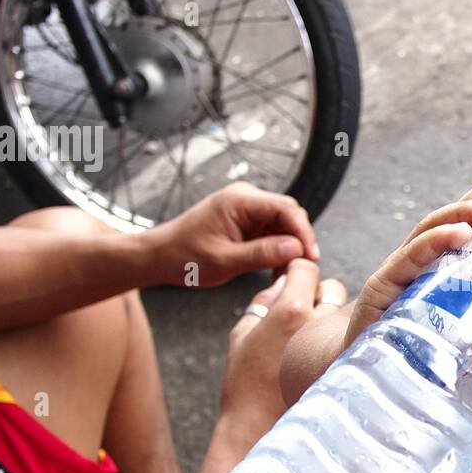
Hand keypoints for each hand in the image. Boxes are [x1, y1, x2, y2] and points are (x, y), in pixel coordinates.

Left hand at [148, 182, 319, 286]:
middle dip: (299, 241)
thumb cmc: (184, 257)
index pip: (286, 208)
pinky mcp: (247, 222)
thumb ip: (261, 253)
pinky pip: (273, 233)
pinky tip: (276, 270)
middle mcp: (246, 198)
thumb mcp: (224, 260)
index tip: (311, 257)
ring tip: (287, 273)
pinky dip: (278, 251)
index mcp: (239, 200)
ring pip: (284, 225)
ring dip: (289, 248)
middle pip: (289, 214)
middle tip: (301, 269)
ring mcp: (247, 209)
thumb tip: (296, 249)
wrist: (160, 256)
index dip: (303, 232)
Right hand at [218, 258, 346, 445]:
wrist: (258, 433)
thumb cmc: (244, 386)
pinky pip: (356, 339)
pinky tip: (331, 356)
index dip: (298, 273)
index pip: (306, 269)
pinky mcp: (349, 365)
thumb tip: (281, 282)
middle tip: (307, 316)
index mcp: (290, 312)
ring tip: (320, 341)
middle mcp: (319, 324)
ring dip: (338, 319)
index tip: (296, 283)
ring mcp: (337, 346)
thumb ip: (263, 303)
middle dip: (321, 295)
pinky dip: (347, 340)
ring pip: (349, 313)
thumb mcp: (242, 337)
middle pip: (332, 287)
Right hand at [340, 165, 471, 349]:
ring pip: (431, 231)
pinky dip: (433, 242)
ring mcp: (400, 272)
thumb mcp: (459, 328)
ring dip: (462, 215)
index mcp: (441, 267)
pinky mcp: (381, 288)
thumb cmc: (418, 355)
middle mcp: (420, 262)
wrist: (366, 380)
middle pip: (453, 219)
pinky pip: (409, 260)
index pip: (471, 225)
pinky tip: (458, 233)